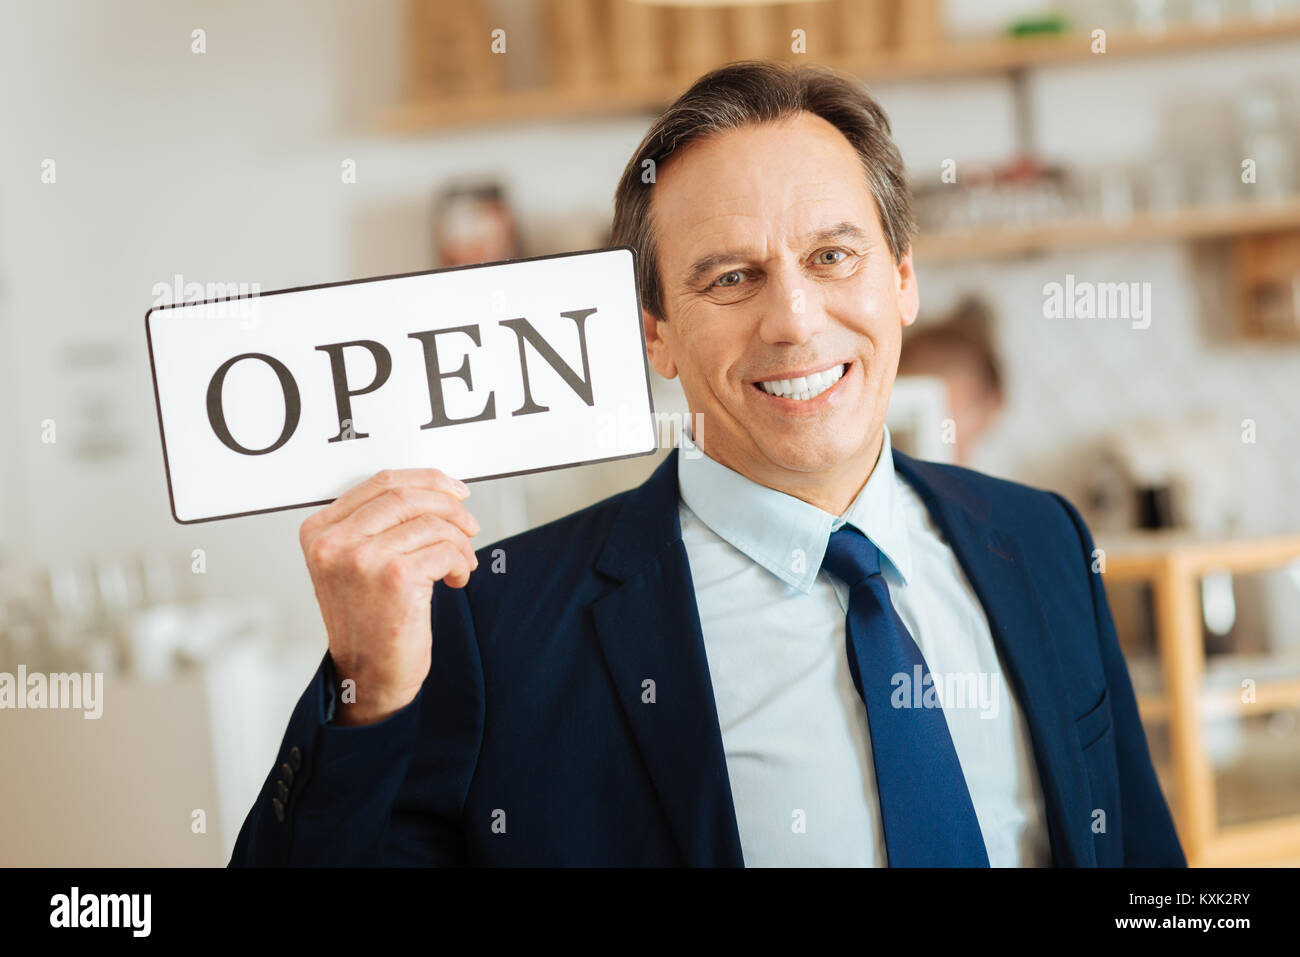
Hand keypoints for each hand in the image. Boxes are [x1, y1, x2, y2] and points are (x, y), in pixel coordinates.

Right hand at [298, 468, 479, 725]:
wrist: (368, 676)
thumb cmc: (366, 621)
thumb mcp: (352, 565)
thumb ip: (375, 524)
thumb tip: (431, 489)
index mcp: (319, 532)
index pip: (380, 482)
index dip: (426, 480)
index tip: (453, 489)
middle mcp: (334, 543)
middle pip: (407, 496)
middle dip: (449, 507)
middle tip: (468, 524)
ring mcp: (363, 559)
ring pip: (432, 523)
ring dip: (460, 541)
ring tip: (462, 562)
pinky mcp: (395, 578)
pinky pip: (445, 550)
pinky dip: (461, 562)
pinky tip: (456, 579)